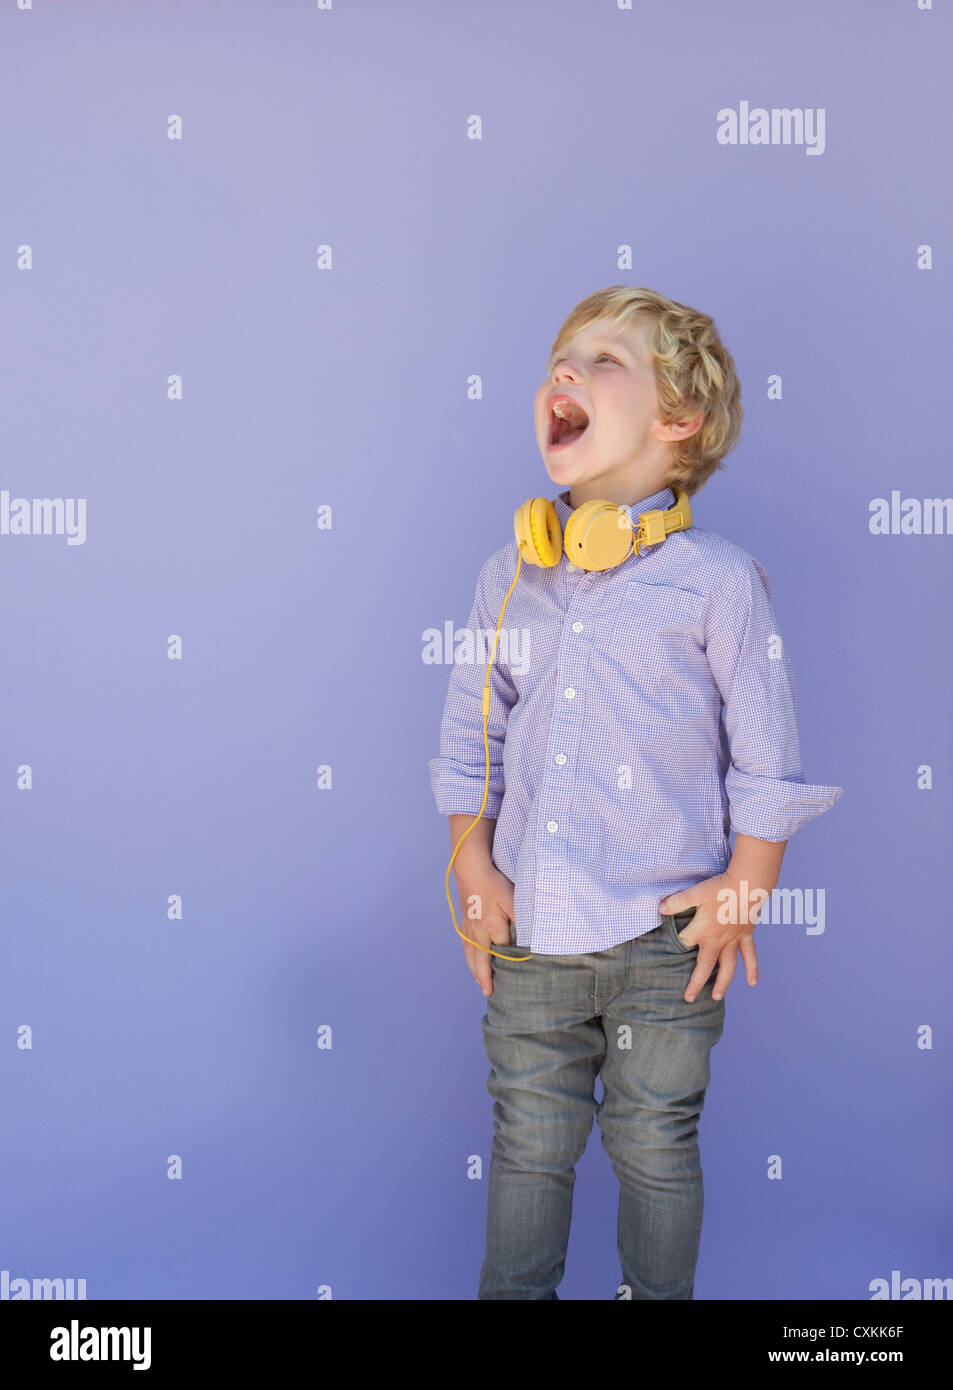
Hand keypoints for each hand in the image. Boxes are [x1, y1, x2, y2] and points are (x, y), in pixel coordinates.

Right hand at [452, 855, 515, 997]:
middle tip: (489, 993)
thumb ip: (521, 918)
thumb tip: (529, 937)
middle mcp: (478, 933)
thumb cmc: (493, 883)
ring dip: (475, 970)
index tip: (517, 976)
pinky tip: (471, 959)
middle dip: (485, 977)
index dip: (510, 962)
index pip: (502, 951)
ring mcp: (469, 928)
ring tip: (479, 982)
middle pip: (481, 960)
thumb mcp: (512, 899)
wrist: (470, 870)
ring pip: (471, 955)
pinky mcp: (464, 922)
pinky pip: (466, 946)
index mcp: (491, 929)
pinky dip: (469, 957)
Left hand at [659, 872, 760, 1003]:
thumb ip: (677, 902)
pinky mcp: (746, 936)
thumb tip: (660, 908)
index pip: (684, 943)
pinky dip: (751, 969)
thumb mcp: (695, 893)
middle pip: (705, 966)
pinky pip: (749, 956)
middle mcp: (717, 941)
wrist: (748, 886)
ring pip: (727, 967)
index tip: (667, 947)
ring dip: (722, 983)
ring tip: (716, 997)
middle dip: (696, 983)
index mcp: (702, 931)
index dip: (676, 944)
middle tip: (688, 999)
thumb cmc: (720, 889)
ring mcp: (733, 941)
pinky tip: (752, 983)